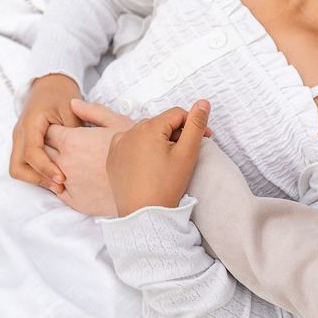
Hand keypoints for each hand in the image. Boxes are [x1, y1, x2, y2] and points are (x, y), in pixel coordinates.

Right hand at [10, 74, 81, 192]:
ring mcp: (19, 140)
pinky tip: (55, 176)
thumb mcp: (70, 109)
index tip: (62, 178)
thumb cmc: (61, 95)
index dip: (45, 168)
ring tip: (59, 184)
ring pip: (18, 168)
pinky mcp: (23, 144)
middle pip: (18, 166)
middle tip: (60, 186)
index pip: (31, 153)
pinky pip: (24, 164)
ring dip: (36, 178)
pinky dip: (37, 173)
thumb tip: (78, 154)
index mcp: (30, 124)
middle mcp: (20, 134)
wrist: (50, 86)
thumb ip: (72, 131)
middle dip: (38, 179)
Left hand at [43, 99, 133, 215]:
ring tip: (76, 163)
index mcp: (72, 141)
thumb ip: (92, 111)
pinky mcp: (74, 201)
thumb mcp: (118, 123)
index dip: (56, 129)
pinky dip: (63, 184)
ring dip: (55, 166)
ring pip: (48, 172)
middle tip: (71, 147)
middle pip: (43, 151)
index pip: (48, 131)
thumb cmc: (135, 151)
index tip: (67, 131)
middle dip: (52, 147)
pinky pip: (58, 191)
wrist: (148, 184)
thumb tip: (73, 103)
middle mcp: (64, 163)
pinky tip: (80, 179)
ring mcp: (68, 184)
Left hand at [107, 101, 210, 217]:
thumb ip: (196, 124)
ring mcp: (118, 145)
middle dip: (176, 133)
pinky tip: (150, 164)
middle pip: (161, 123)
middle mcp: (130, 132)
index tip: (204, 139)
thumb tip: (203, 102)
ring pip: (146, 133)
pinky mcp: (113, 158)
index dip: (193, 124)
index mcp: (148, 128)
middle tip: (187, 153)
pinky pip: (131, 144)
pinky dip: (142, 149)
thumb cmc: (166, 186)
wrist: (143, 215)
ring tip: (168, 161)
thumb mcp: (187, 153)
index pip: (177, 114)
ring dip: (159, 140)